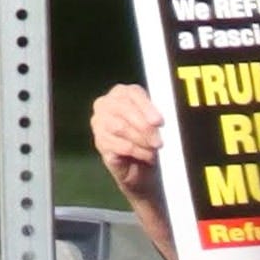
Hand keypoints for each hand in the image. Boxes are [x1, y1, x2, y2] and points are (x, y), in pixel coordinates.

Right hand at [88, 82, 168, 209]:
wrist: (141, 165)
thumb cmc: (150, 138)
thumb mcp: (156, 123)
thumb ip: (156, 116)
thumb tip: (160, 120)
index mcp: (122, 93)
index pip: (132, 94)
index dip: (146, 107)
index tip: (159, 121)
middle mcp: (105, 104)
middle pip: (124, 110)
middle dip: (145, 127)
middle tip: (159, 141)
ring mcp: (99, 123)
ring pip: (120, 128)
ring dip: (142, 140)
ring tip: (154, 150)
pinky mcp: (100, 143)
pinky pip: (119, 145)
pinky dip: (138, 152)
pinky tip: (147, 156)